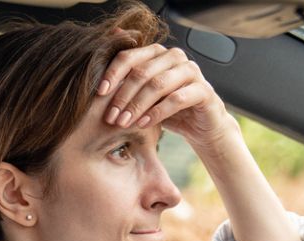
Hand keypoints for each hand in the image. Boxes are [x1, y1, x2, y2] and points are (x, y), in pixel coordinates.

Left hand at [97, 43, 232, 147]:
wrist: (200, 127)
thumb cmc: (168, 108)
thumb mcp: (142, 94)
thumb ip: (126, 79)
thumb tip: (106, 52)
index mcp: (157, 53)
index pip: (130, 56)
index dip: (112, 74)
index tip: (100, 93)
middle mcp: (175, 57)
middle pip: (142, 72)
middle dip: (123, 95)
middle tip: (110, 116)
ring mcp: (191, 71)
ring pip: (158, 84)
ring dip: (137, 105)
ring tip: (124, 122)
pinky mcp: (203, 90)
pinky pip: (176, 99)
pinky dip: (157, 112)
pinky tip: (143, 124)